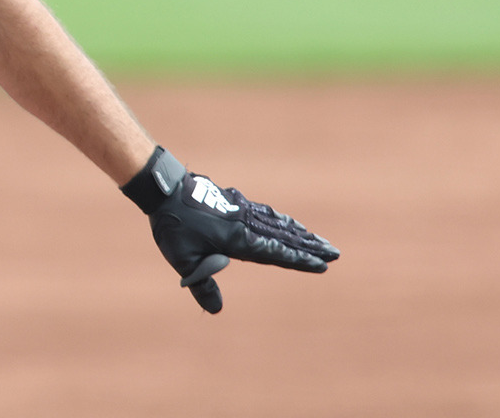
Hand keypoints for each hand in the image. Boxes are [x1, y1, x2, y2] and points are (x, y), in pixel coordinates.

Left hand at [121, 147, 338, 312]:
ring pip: (277, 223)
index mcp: (239, 239)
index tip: (323, 264)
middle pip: (285, 237)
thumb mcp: (184, 260)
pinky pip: (265, 212)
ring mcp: (242, 210)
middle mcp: (246, 223)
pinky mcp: (234, 202)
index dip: (300, 260)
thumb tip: (217, 310)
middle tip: (335, 252)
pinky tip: (286, 220)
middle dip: (310, 246)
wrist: (165, 189)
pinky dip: (280, 218)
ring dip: (299, 232)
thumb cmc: (173, 227)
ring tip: (318, 239)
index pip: (277, 253)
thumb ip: (203, 284)